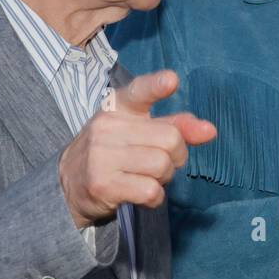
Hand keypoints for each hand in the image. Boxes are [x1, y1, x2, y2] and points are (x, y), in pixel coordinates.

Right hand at [59, 69, 215, 227]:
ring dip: (164, 178)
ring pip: (162, 165)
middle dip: (176, 156)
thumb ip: (176, 126)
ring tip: (147, 177)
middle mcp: (107, 127)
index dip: (156, 86)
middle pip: (171, 139)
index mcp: (117, 107)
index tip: (171, 80)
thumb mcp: (140, 131)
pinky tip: (141, 194)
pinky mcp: (103, 184)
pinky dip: (155, 197)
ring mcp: (102, 156)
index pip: (139, 92)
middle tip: (161, 163)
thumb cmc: (114, 152)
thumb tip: (210, 130)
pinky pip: (151, 190)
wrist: (69, 184)